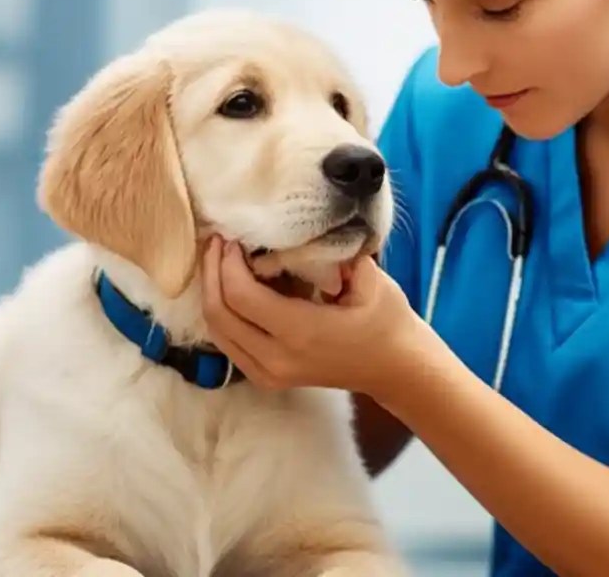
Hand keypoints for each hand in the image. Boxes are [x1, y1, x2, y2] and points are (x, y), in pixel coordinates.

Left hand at [200, 234, 444, 401]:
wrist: (395, 368)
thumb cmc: (387, 319)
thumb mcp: (368, 278)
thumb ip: (329, 253)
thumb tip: (297, 230)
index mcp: (302, 332)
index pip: (241, 295)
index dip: (228, 262)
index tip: (234, 237)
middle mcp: (277, 358)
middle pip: (219, 312)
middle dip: (212, 272)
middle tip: (218, 242)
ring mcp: (269, 373)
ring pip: (217, 330)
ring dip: (213, 291)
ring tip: (220, 260)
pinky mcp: (266, 378)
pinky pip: (228, 342)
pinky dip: (224, 312)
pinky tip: (232, 287)